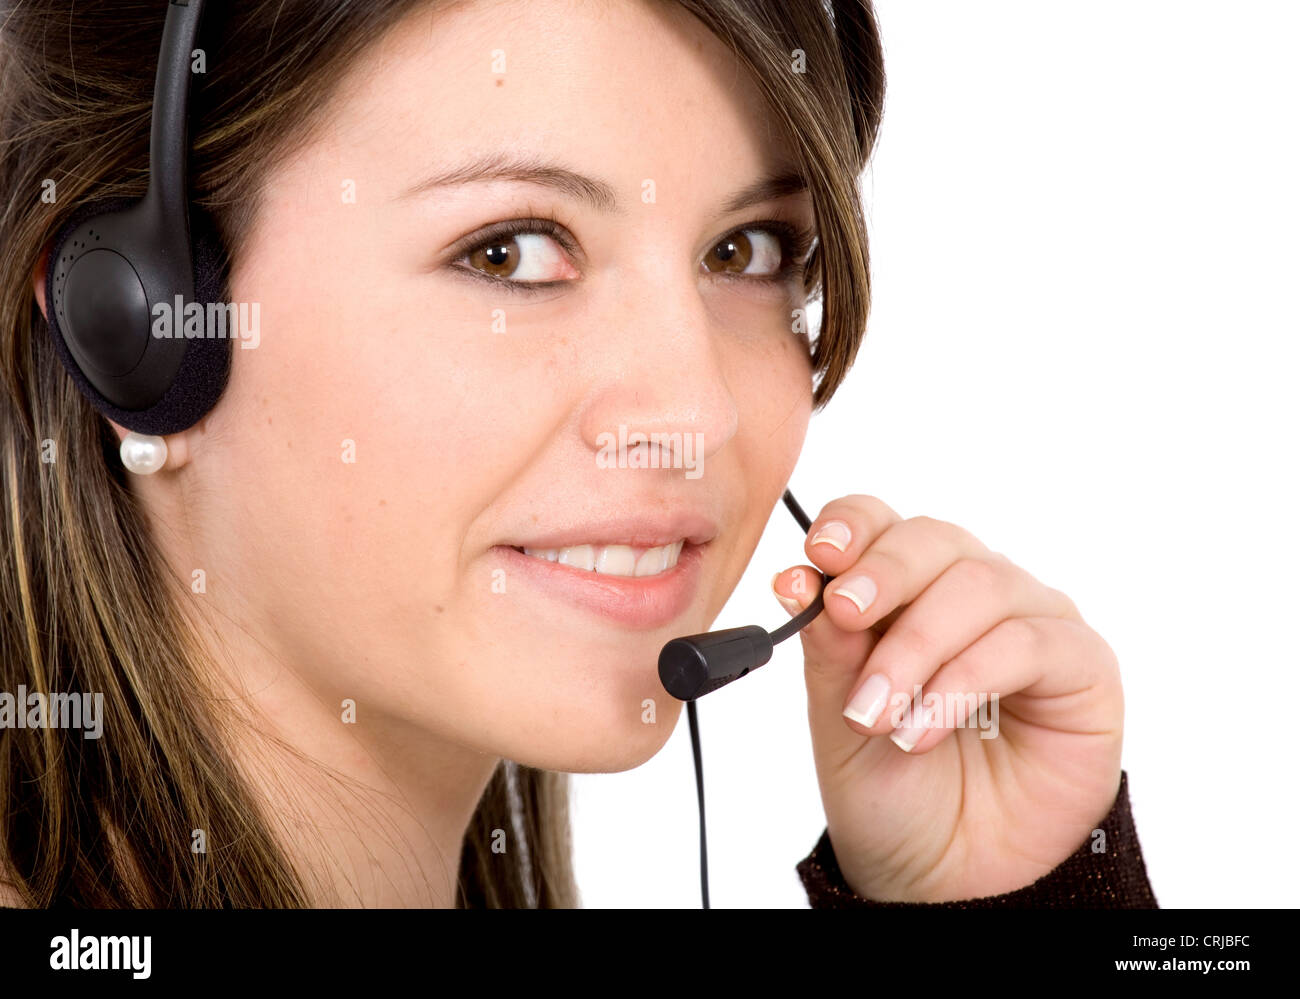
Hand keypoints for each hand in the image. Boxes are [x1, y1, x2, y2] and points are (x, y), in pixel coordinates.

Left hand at [772, 494, 1123, 902]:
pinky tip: (923, 729)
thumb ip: (830, 646)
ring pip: (980, 585)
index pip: (883, 523)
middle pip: (934, 539)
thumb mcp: (839, 715)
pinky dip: (964, 680)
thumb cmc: (891, 789)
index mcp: (908, 590)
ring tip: (878, 715)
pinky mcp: (1082, 665)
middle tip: (844, 617)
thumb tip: (799, 577)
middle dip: (882, 576)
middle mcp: (972, 592)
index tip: (818, 556)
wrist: (939, 878)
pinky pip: (1028, 642)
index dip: (852, 526)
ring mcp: (1031, 621)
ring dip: (917, 648)